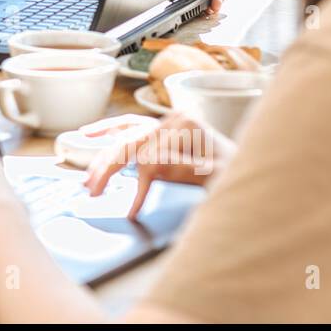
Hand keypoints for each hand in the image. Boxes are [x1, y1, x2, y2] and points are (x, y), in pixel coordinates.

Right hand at [84, 112, 234, 218]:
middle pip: (131, 142)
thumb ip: (183, 169)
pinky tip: (88, 134)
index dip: (141, 182)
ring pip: (124, 137)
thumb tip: (149, 164)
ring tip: (87, 178)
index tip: (132, 211)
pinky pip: (129, 127)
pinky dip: (108, 130)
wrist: (244, 165)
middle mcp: (171, 119)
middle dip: (109, 167)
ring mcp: (165, 122)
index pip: (151, 153)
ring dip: (103, 157)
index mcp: (185, 125)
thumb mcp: (213, 175)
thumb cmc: (233, 171)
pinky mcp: (160, 129)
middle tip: (93, 190)